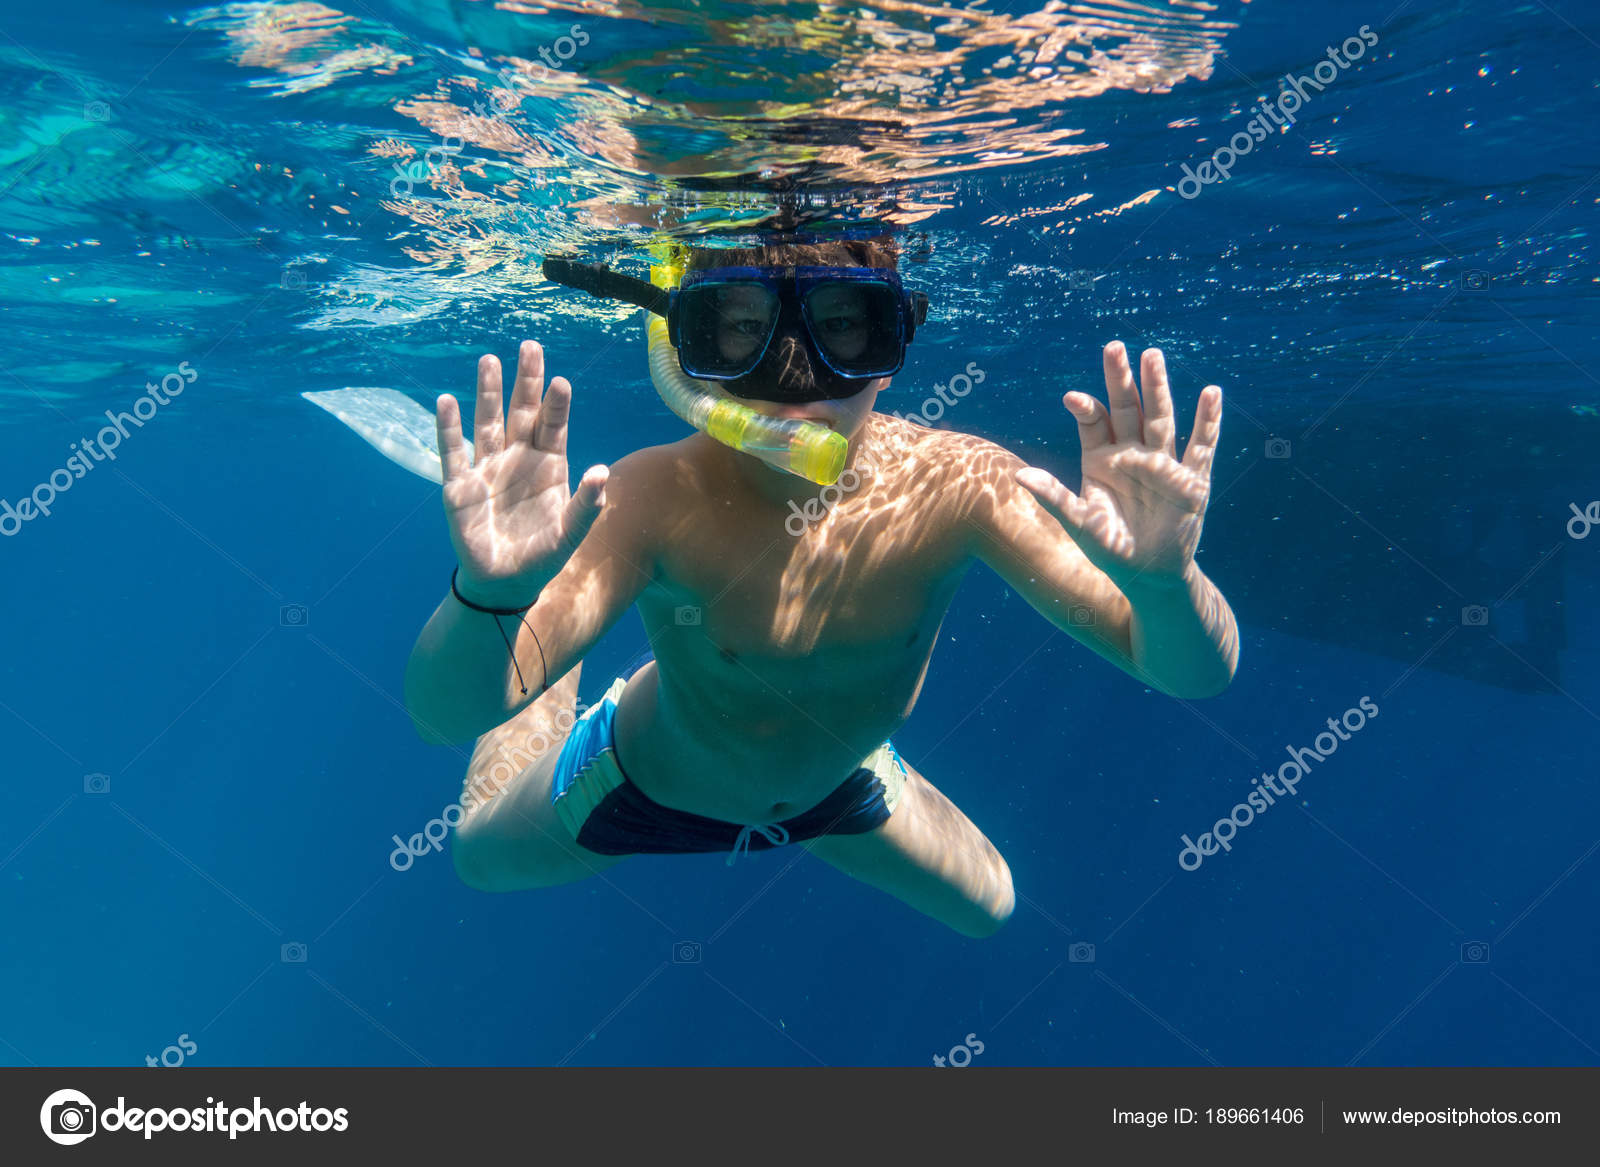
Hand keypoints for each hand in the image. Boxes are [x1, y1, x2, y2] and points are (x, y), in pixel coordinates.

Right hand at [436, 340, 606, 607]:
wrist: (504, 584)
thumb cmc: (542, 558)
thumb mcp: (569, 535)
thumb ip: (586, 506)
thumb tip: (602, 473)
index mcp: (547, 467)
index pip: (553, 426)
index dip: (556, 404)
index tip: (561, 382)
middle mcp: (517, 459)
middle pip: (521, 412)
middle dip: (525, 381)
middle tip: (530, 346)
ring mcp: (487, 470)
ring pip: (487, 423)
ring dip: (487, 393)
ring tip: (489, 360)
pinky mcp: (459, 487)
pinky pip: (452, 452)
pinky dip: (448, 427)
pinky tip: (446, 401)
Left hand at [1017, 342, 1220, 587]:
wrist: (1149, 575)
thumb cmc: (1110, 549)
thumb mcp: (1079, 524)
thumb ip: (1054, 498)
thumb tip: (1019, 476)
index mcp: (1101, 459)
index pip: (1094, 421)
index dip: (1085, 407)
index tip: (1072, 398)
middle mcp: (1131, 453)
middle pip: (1127, 408)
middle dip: (1121, 379)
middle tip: (1115, 346)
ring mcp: (1163, 463)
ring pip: (1160, 418)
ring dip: (1157, 388)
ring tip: (1154, 355)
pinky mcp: (1192, 479)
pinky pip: (1201, 446)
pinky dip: (1208, 421)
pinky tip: (1211, 393)